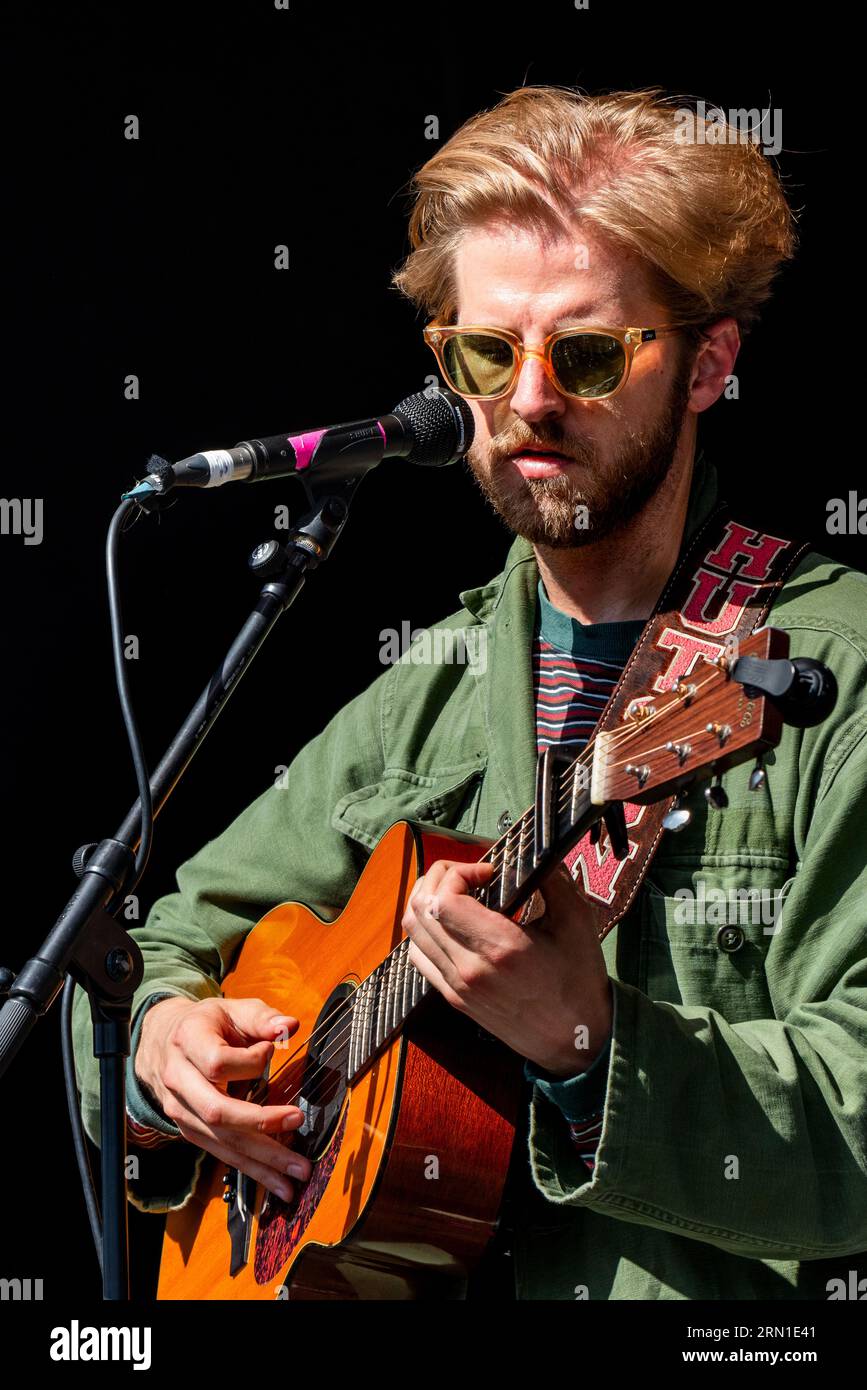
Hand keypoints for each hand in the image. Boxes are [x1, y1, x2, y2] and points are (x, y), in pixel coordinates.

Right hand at [136, 995, 312, 1202]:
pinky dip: (249, 1168)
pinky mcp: (189, 1130)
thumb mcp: (232, 1009)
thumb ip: (261, 1017)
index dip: (250, 1061)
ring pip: (220, 1141)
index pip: (217, 1062)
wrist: (163, 1041)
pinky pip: (220, 1152)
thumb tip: (290, 1026)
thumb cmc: (206, 1024)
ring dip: (260, 1162)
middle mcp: (179, 1080)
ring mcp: (181, 1110)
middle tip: (298, 1125)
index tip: (271, 1051)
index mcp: (188, 1042)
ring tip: (294, 1177)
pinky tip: (274, 1181)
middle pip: (217, 1111)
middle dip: (260, 1124)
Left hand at [401, 858, 611, 1076]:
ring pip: (412, 931)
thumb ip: (553, 881)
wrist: (576, 1042)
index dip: (457, 872)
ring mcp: (456, 986)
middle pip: (420, 909)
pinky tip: (453, 923)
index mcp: (499, 948)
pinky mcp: (453, 998)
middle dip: (438, 878)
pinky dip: (425, 930)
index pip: (443, 899)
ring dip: (427, 901)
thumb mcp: (577, 923)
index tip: (488, 872)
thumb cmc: (579, 981)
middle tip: (469, 875)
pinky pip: (419, 956)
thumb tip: (534, 852)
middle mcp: (469, 968)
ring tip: (458, 893)